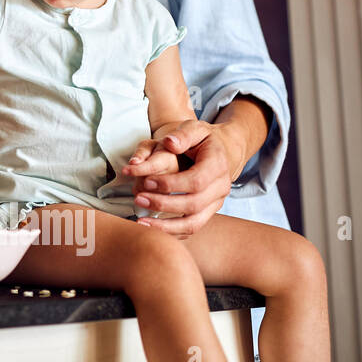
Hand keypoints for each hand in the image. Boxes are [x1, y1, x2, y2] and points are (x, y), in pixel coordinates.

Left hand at [123, 120, 243, 237]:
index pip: (195, 181)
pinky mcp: (208, 212)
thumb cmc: (204, 139)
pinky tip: (151, 229)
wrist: (223, 151)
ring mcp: (216, 203)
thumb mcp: (195, 128)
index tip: (147, 182)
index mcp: (217, 165)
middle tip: (138, 198)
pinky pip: (191, 229)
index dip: (170, 184)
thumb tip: (170, 142)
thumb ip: (183, 134)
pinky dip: (171, 233)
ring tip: (141, 222)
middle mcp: (220, 187)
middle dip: (164, 204)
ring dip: (166, 226)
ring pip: (194, 223)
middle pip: (193, 204)